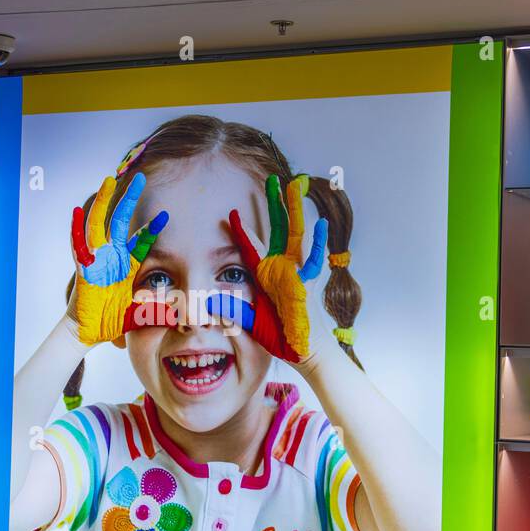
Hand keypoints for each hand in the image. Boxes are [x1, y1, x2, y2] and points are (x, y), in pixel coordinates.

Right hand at [70, 173, 170, 346]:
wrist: (90, 332)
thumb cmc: (115, 320)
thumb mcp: (144, 313)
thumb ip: (161, 311)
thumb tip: (183, 315)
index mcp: (129, 264)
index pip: (142, 240)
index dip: (153, 227)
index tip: (167, 214)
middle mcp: (113, 257)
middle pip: (122, 221)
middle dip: (130, 199)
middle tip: (140, 178)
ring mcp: (97, 260)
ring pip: (99, 225)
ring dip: (103, 203)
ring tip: (107, 181)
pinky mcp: (83, 269)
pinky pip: (78, 247)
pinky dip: (76, 230)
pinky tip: (76, 213)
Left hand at [206, 174, 326, 362]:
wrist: (301, 351)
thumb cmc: (277, 337)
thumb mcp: (248, 322)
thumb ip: (230, 310)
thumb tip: (206, 303)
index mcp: (265, 274)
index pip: (250, 246)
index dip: (242, 230)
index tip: (233, 213)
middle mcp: (281, 268)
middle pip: (276, 229)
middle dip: (274, 205)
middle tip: (270, 179)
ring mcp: (297, 272)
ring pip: (295, 234)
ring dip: (295, 210)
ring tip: (294, 186)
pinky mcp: (310, 282)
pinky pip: (316, 259)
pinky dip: (319, 242)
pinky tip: (322, 224)